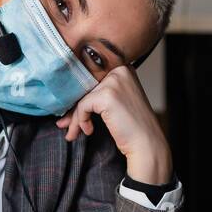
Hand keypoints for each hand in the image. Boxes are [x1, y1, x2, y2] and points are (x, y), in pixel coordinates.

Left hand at [56, 66, 172, 182]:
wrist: (147, 143)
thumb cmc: (134, 126)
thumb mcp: (117, 102)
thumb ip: (98, 95)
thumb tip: (68, 101)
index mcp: (123, 68)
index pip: (92, 78)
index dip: (80, 96)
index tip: (71, 113)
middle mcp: (120, 70)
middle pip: (85, 87)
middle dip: (73, 108)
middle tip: (65, 124)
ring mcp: (114, 82)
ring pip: (82, 97)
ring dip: (74, 118)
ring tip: (72, 133)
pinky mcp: (106, 95)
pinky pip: (83, 106)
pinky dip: (81, 120)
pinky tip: (89, 131)